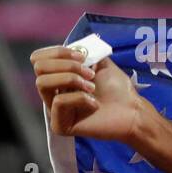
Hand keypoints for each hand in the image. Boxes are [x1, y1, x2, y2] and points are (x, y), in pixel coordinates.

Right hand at [30, 45, 144, 140]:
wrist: (133, 111)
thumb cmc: (118, 89)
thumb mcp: (101, 62)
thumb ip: (83, 52)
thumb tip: (71, 48)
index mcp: (59, 76)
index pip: (38, 58)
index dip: (57, 52)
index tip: (82, 57)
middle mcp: (53, 91)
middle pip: (39, 68)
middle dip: (67, 65)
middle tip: (90, 74)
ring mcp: (54, 109)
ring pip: (42, 83)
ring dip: (70, 79)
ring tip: (92, 87)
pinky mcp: (60, 124)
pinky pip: (58, 102)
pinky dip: (79, 98)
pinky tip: (94, 104)